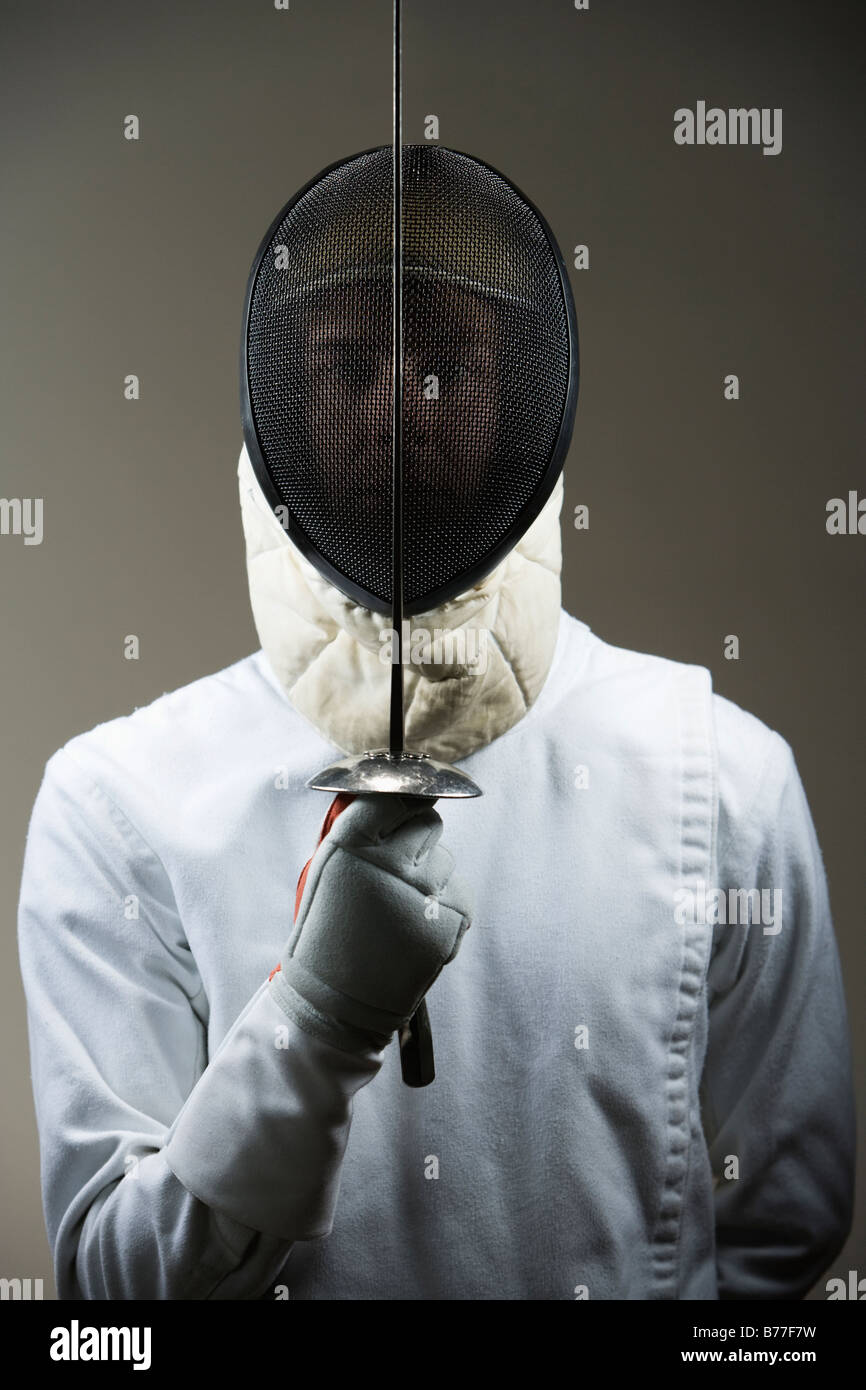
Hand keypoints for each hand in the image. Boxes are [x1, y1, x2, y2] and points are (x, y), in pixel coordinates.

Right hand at [269, 795, 471, 1054]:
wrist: (333, 1003)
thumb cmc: (328, 930)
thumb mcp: (327, 870)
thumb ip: (362, 828)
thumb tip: (405, 791)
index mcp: (351, 846)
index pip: (396, 794)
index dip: (406, 799)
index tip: (406, 806)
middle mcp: (388, 864)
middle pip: (429, 822)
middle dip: (417, 841)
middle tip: (393, 872)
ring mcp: (422, 895)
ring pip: (446, 860)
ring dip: (430, 878)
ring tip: (397, 910)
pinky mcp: (447, 924)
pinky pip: (460, 894)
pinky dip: (444, 909)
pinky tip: (414, 928)